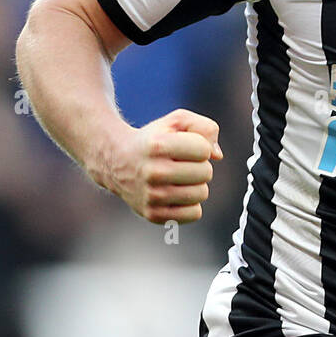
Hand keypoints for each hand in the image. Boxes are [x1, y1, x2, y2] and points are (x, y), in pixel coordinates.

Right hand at [95, 109, 222, 223]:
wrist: (117, 161)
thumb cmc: (154, 140)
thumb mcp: (177, 121)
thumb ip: (206, 128)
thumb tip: (217, 156)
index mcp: (158, 146)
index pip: (204, 150)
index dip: (200, 147)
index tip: (185, 147)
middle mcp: (153, 172)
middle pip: (206, 173)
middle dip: (199, 166)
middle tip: (182, 164)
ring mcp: (152, 196)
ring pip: (202, 194)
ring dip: (196, 185)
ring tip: (178, 178)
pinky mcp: (153, 214)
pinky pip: (194, 214)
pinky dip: (191, 204)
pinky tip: (177, 194)